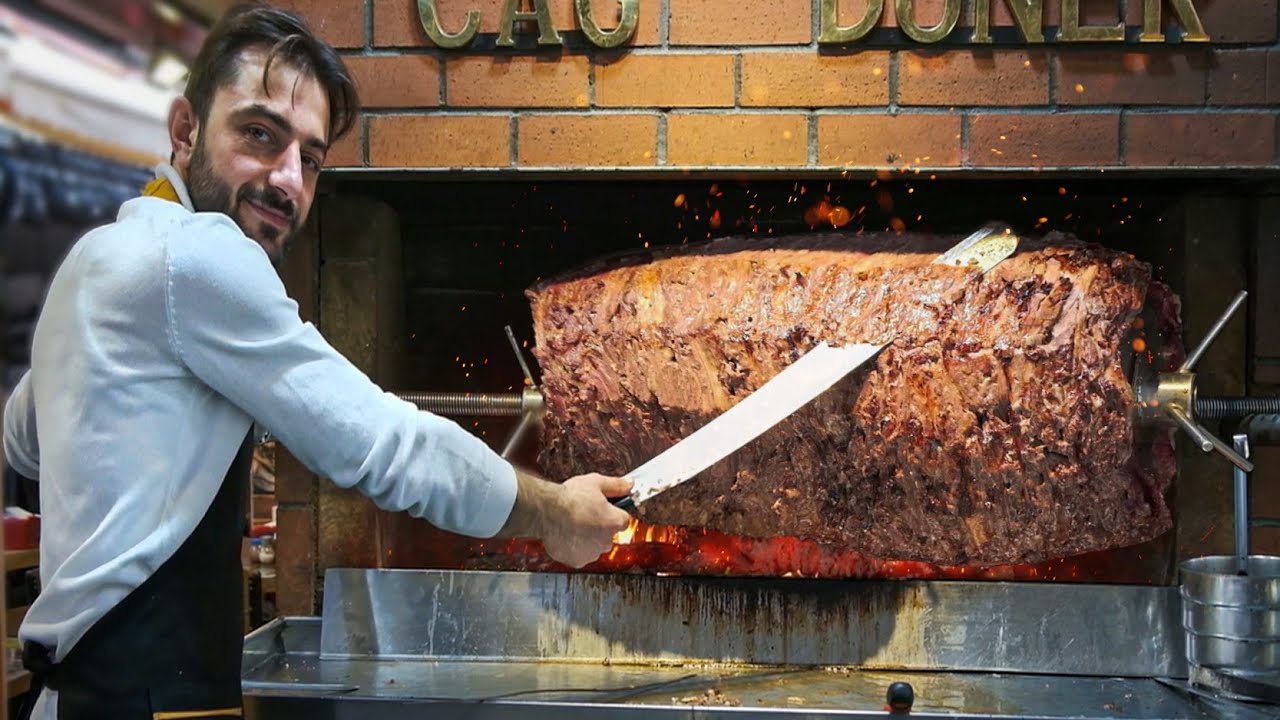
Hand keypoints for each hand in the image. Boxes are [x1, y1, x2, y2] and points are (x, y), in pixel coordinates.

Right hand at [497, 470, 632, 567]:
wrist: (546, 511)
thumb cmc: (569, 498)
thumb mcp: (596, 483)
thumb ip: (616, 485)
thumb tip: (629, 484)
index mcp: (614, 522)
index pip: (623, 519)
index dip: (613, 512)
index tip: (604, 509)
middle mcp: (606, 540)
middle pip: (608, 534)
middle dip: (600, 526)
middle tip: (585, 515)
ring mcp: (591, 552)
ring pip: (594, 545)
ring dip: (587, 538)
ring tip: (573, 524)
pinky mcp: (577, 560)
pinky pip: (579, 554)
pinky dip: (574, 547)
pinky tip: (566, 534)